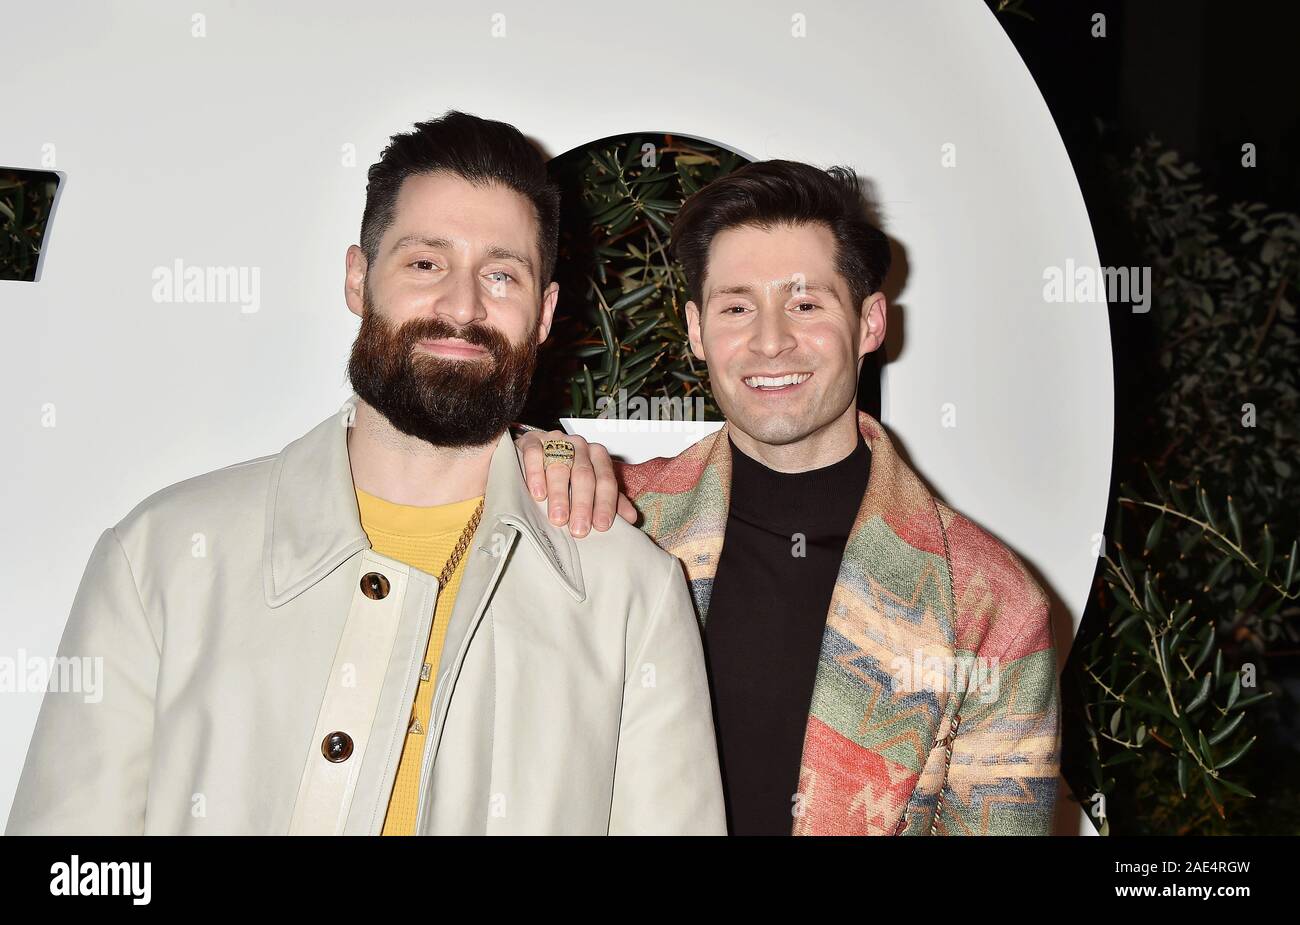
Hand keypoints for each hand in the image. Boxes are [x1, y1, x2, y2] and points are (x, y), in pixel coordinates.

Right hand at [516, 430, 637, 536]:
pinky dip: (536, 474)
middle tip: (579, 529)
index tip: (601, 525)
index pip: (606, 479)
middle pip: (584, 475)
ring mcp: (555, 441)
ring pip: (560, 466)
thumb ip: (611, 499)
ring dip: (560, 495)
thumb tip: (631, 518)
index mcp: (598, 455)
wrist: (538, 449)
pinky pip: (535, 454)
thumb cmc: (568, 472)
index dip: (605, 503)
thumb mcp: (592, 484)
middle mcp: (579, 446)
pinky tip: (538, 494)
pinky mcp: (532, 441)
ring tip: (559, 518)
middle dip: (582, 504)